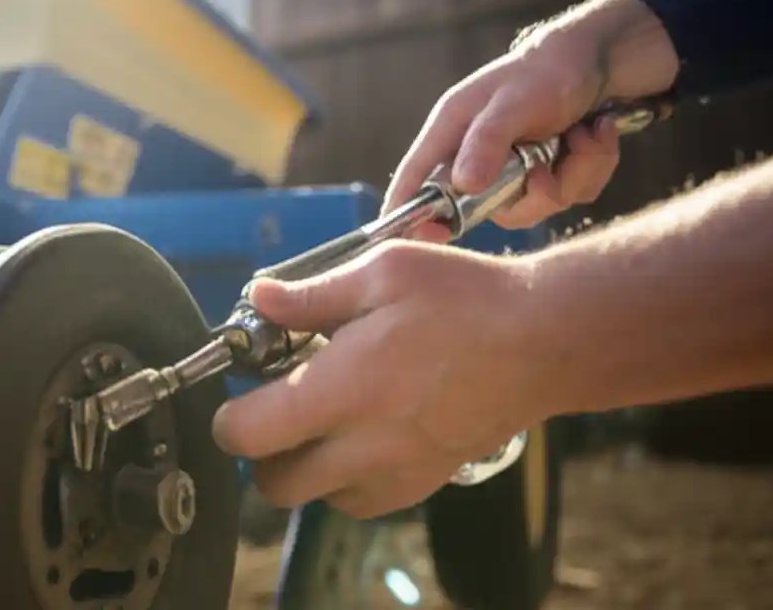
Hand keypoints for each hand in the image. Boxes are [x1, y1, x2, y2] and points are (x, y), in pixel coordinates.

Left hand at [211, 241, 552, 518]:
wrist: (543, 341)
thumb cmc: (465, 299)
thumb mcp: (384, 272)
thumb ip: (312, 294)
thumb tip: (259, 298)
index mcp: (343, 389)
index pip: (246, 434)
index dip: (229, 413)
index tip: (242, 385)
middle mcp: (363, 445)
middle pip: (272, 484)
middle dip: (260, 450)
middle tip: (277, 405)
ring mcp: (395, 472)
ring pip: (315, 497)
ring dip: (303, 464)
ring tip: (323, 414)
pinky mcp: (422, 484)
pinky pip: (358, 500)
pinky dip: (344, 477)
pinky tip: (361, 429)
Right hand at [383, 0, 675, 234]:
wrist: (599, 60)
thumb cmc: (545, 72)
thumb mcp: (514, 103)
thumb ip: (487, 142)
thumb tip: (462, 184)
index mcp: (451, 133)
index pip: (414, 180)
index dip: (408, 213)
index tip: (424, 238)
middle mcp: (477, 156)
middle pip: (487, 209)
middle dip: (532, 194)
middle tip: (550, 167)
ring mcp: (512, 169)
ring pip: (536, 205)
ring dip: (573, 173)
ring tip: (585, 135)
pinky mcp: (546, 173)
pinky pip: (569, 194)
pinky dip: (591, 166)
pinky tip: (595, 133)